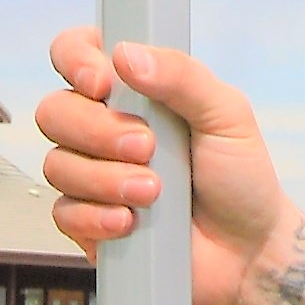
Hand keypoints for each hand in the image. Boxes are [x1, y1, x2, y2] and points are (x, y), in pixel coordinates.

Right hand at [37, 33, 296, 304]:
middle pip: (54, 111)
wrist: (249, 251)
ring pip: (58, 165)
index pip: (75, 53)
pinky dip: (96, 217)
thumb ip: (182, 76)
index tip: (104, 83)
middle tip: (148, 148)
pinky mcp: (90, 223)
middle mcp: (102, 129)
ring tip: (154, 193)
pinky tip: (130, 222)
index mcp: (132, 91)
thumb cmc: (241, 178)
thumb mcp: (227, 115)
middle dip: (96, 130)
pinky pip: (64, 214)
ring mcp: (93, 177)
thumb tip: (126, 55)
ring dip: (105, 179)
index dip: (75, 61)